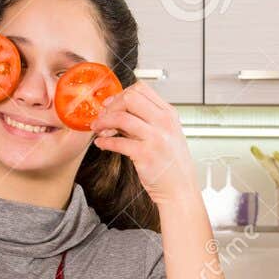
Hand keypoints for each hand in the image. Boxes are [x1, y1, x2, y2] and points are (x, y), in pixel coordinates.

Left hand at [89, 84, 197, 208]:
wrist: (180, 189)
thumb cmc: (172, 164)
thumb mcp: (167, 135)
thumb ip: (147, 120)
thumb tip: (119, 109)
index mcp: (169, 114)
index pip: (141, 89)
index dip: (121, 94)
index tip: (111, 104)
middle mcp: (164, 123)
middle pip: (130, 98)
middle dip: (111, 106)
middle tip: (103, 117)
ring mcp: (155, 138)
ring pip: (121, 117)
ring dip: (103, 122)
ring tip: (98, 129)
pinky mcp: (145, 155)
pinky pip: (117, 142)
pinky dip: (104, 142)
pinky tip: (101, 144)